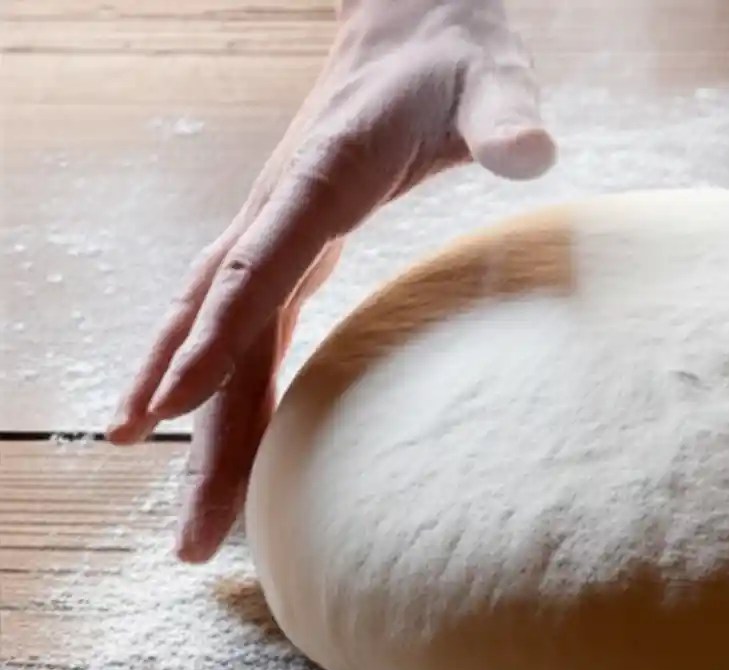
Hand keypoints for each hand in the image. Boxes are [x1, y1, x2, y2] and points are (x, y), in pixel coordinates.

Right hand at [107, 0, 554, 562]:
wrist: (413, 19)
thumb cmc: (453, 53)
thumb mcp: (489, 77)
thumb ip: (506, 114)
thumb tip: (533, 150)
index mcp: (321, 176)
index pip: (257, 263)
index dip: (214, 336)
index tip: (167, 409)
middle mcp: (281, 206)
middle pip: (221, 324)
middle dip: (195, 424)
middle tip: (189, 531)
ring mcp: (279, 223)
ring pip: (217, 329)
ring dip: (190, 416)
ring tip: (179, 506)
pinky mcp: (293, 237)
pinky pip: (241, 319)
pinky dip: (214, 376)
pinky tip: (197, 425)